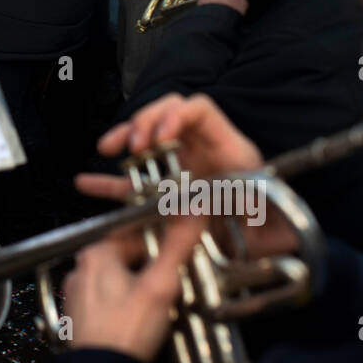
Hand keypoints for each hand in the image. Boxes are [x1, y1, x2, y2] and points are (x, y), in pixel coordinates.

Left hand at [63, 216, 203, 360]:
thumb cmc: (125, 332)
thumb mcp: (160, 284)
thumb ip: (178, 246)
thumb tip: (192, 214)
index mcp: (97, 253)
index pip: (137, 233)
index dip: (162, 244)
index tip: (177, 255)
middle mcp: (83, 269)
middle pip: (127, 256)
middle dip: (151, 267)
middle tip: (169, 284)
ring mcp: (80, 293)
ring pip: (118, 278)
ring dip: (139, 286)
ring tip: (157, 303)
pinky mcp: (82, 314)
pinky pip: (109, 299)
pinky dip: (125, 303)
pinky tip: (139, 317)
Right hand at [82, 92, 298, 256]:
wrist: (275, 253)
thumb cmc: (275, 229)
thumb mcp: (265, 210)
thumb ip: (246, 203)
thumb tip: (225, 199)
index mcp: (227, 147)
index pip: (198, 109)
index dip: (176, 114)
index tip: (161, 137)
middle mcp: (202, 152)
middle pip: (166, 115)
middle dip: (144, 122)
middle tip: (134, 145)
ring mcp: (181, 171)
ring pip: (147, 143)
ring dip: (123, 139)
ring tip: (107, 149)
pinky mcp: (165, 197)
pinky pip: (133, 184)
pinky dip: (110, 182)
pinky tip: (87, 183)